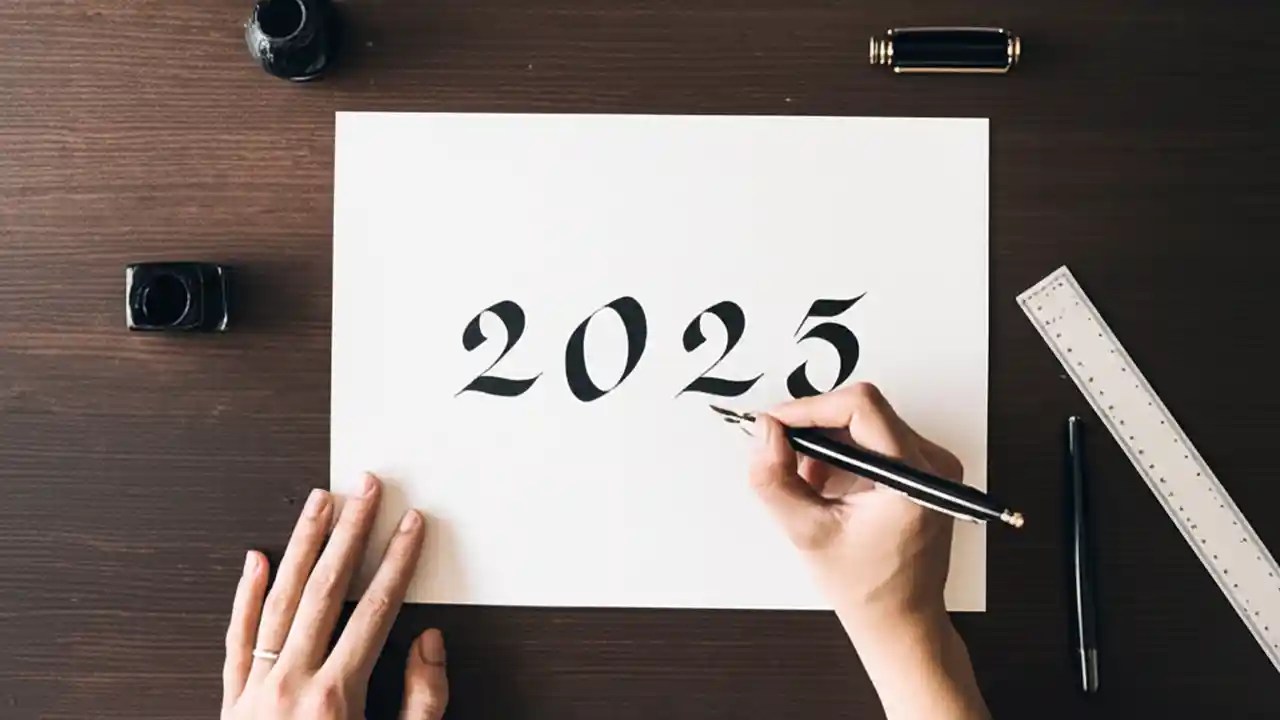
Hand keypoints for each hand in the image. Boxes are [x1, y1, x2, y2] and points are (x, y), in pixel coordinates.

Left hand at [222, 474, 448, 719]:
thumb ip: (422, 702)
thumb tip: (426, 643)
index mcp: (337, 698)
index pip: (377, 609)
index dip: (399, 561)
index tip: (413, 524)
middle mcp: (291, 684)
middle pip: (326, 588)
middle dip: (351, 531)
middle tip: (367, 487)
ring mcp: (255, 690)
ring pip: (278, 599)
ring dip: (301, 543)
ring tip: (319, 501)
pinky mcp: (230, 701)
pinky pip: (235, 638)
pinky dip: (243, 596)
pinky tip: (253, 559)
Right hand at [748, 383, 989, 718]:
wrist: (900, 618)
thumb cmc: (868, 588)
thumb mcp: (808, 534)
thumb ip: (776, 480)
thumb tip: (764, 433)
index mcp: (913, 479)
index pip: (861, 408)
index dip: (809, 409)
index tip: (776, 424)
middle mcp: (932, 464)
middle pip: (861, 411)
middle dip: (814, 430)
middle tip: (783, 457)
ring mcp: (931, 466)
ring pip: (864, 423)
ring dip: (825, 445)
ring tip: (806, 484)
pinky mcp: (921, 470)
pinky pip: (873, 440)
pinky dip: (841, 455)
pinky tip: (826, 488)